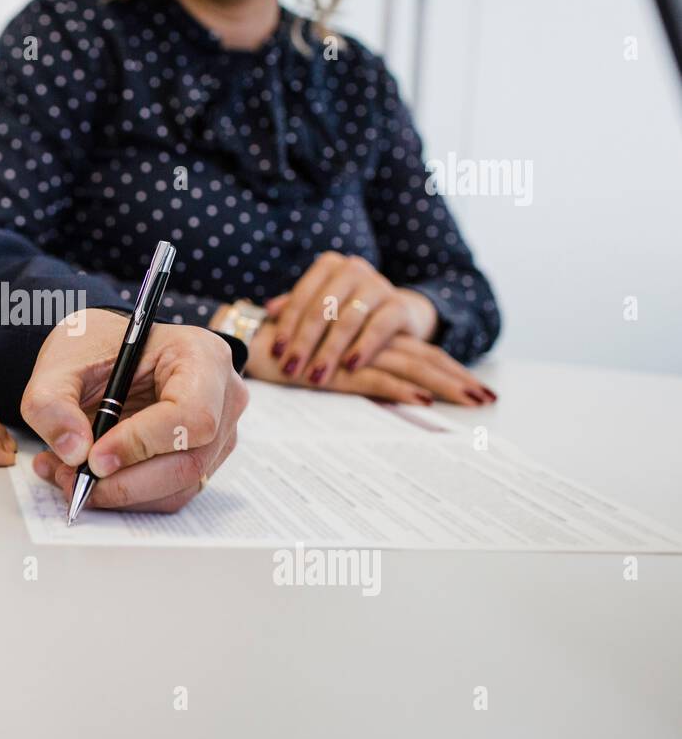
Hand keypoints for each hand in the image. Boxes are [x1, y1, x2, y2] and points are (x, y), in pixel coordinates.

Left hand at [20, 310, 248, 512]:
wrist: (105, 355)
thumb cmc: (97, 346)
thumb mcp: (61, 359)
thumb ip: (53, 401)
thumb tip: (73, 451)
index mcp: (202, 356)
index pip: (192, 415)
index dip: (143, 444)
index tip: (94, 458)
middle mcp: (222, 398)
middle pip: (188, 462)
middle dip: (124, 482)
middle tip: (71, 480)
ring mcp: (217, 435)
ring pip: (176, 487)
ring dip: (118, 493)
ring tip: (66, 475)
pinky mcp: (200, 462)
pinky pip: (166, 495)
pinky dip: (123, 495)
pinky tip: (83, 475)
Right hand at [247, 321, 495, 405]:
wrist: (251, 341)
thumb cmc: (287, 352)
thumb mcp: (330, 363)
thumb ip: (355, 367)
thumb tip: (398, 393)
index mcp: (371, 336)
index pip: (419, 351)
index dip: (449, 368)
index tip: (476, 388)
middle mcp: (368, 339)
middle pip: (423, 357)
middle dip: (457, 379)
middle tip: (488, 398)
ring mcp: (353, 352)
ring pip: (408, 366)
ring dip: (442, 386)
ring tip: (470, 400)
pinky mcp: (335, 368)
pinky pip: (374, 378)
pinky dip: (400, 390)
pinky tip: (424, 402)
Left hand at [264, 252, 438, 385]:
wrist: (399, 313)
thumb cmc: (347, 309)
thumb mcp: (321, 305)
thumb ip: (296, 306)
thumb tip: (267, 311)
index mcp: (329, 266)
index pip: (301, 297)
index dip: (287, 326)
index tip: (275, 352)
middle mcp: (353, 269)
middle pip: (322, 309)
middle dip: (304, 342)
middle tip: (291, 369)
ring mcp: (379, 286)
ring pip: (347, 320)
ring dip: (329, 351)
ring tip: (316, 375)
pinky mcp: (400, 306)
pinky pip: (378, 328)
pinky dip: (362, 348)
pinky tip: (349, 367)